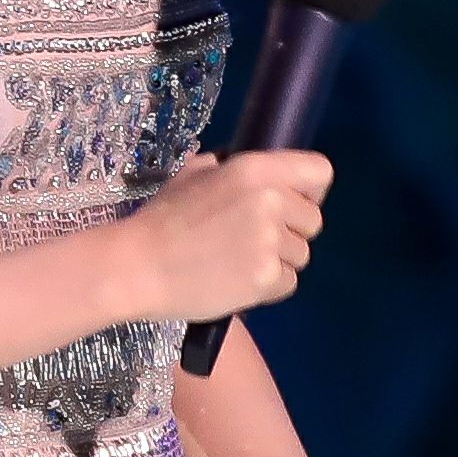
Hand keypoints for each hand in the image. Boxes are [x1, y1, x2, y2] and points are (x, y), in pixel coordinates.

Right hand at [123, 149, 329, 325]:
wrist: (137, 266)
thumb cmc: (161, 219)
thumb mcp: (195, 175)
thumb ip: (233, 170)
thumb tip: (255, 177)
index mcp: (256, 169)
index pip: (320, 172)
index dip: (309, 190)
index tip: (290, 203)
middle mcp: (271, 201)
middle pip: (313, 220)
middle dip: (290, 231)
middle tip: (252, 240)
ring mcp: (270, 241)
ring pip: (301, 254)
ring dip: (277, 261)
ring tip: (238, 262)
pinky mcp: (266, 278)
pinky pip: (288, 282)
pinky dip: (268, 287)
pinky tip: (237, 282)